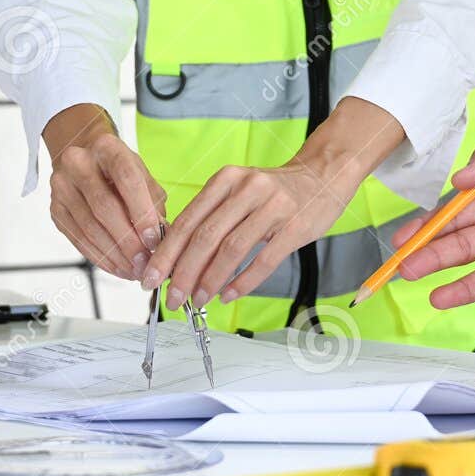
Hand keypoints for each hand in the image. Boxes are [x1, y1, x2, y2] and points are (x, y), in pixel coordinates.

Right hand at [45, 104, 166, 279]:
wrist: (86, 159)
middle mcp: (79, 163)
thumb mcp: (143, 176)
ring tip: (135, 271)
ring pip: (89, 227)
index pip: (126, 178)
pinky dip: (100, 258)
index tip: (154, 239)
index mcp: (108, 148)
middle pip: (104, 207)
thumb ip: (153, 204)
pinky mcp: (55, 209)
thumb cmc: (120, 171)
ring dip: (115, 255)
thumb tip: (161, 241)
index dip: (141, 211)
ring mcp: (62, 187)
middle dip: (128, 241)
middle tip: (146, 263)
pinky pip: (78, 239)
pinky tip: (118, 268)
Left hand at [143, 160, 355, 308]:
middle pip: (205, 236)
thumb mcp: (239, 191)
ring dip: (211, 279)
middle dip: (184, 272)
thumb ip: (212, 217)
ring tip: (199, 299)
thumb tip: (178, 259)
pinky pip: (264, 260)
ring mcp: (274, 206)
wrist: (322, 176)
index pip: (188, 220)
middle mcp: (247, 188)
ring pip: (232, 249)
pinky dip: (243, 282)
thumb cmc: (276, 191)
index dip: (167, 253)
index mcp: (226, 179)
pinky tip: (229, 294)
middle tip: (173, 297)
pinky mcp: (296, 226)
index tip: (152, 277)